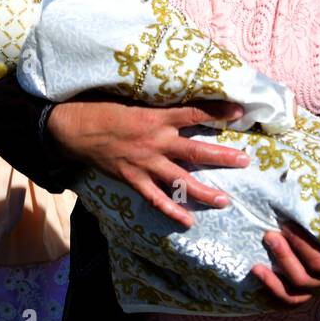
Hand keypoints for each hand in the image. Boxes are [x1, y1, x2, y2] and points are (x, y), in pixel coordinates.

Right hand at [46, 95, 247, 226]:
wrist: (74, 129)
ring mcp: (145, 163)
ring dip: (204, 191)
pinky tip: (188, 221)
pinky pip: (156, 199)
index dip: (217, 112)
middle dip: (222, 156)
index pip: (194, 112)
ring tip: (224, 201)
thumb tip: (180, 100)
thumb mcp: (133, 100)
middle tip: (244, 160)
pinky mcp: (133, 179)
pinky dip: (171, 210)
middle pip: (196, 149)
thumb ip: (158, 105)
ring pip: (180, 180)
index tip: (239, 112)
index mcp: (156, 116)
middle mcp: (155, 141)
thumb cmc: (103, 109)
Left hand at [251, 222, 319, 306]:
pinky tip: (257, 270)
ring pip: (295, 290)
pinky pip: (287, 298)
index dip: (303, 247)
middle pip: (305, 277)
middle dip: (285, 255)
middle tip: (270, 234)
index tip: (288, 226)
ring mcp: (317, 288)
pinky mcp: (303, 292)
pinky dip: (271, 287)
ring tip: (261, 253)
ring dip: (276, 274)